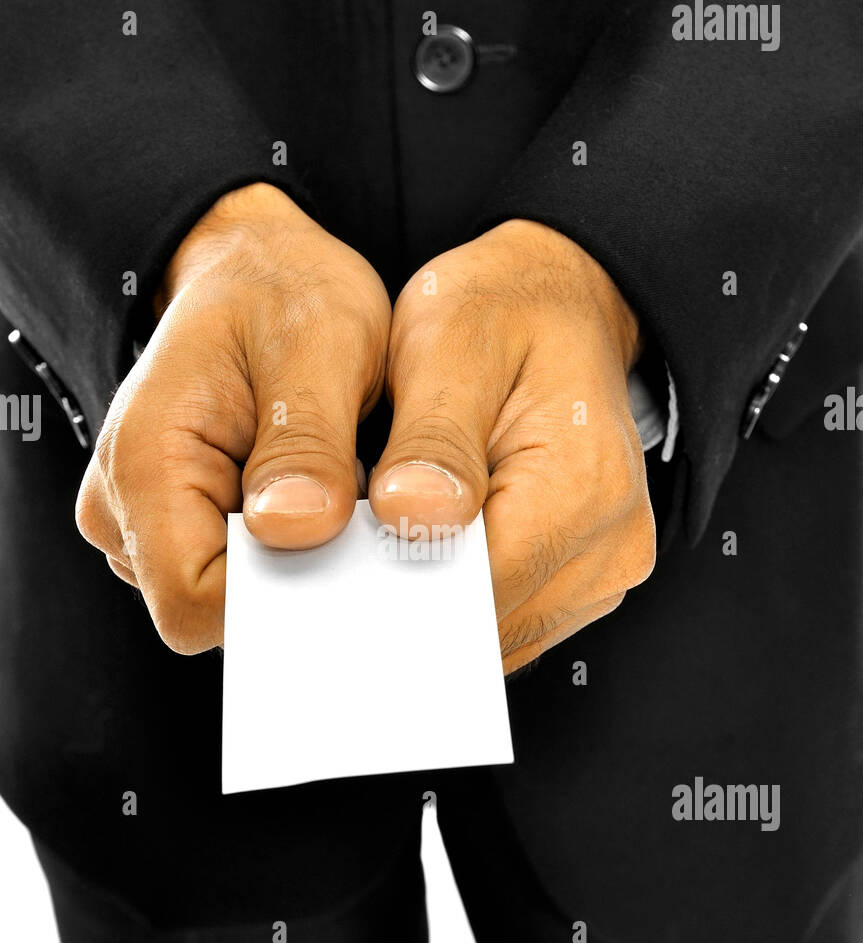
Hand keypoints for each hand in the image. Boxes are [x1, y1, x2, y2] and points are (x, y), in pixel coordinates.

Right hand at [76, 182, 388, 652]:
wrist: (257, 269)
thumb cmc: (284, 292)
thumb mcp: (320, 341)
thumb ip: (307, 442)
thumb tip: (299, 530)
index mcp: (147, 462)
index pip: (199, 602)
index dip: (283, 594)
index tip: (351, 546)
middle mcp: (126, 505)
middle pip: (218, 610)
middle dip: (297, 575)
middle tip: (355, 499)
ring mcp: (148, 522)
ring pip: (236, 599)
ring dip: (298, 558)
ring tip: (331, 481)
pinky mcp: (179, 528)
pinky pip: (244, 575)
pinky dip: (291, 548)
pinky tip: (314, 493)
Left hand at [369, 219, 655, 673]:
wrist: (564, 304)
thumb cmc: (510, 313)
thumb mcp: (452, 342)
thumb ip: (432, 438)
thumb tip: (407, 516)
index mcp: (581, 485)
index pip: (477, 589)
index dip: (396, 592)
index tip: (332, 575)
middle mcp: (608, 542)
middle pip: (485, 625)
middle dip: (407, 603)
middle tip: (342, 560)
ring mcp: (601, 570)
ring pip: (493, 638)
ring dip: (431, 608)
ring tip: (385, 548)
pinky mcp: (581, 583)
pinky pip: (505, 625)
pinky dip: (455, 604)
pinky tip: (420, 557)